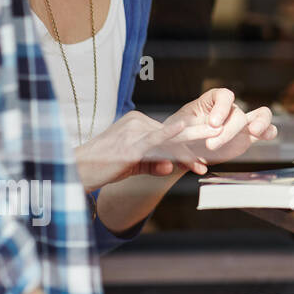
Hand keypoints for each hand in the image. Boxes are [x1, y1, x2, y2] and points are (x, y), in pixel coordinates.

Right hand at [75, 111, 217, 191]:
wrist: (74, 171)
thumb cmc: (102, 167)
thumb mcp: (132, 164)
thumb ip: (152, 163)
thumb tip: (170, 166)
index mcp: (138, 122)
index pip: (169, 134)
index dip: (188, 146)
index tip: (203, 157)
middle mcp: (137, 123)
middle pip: (172, 135)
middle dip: (196, 143)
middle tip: (219, 139)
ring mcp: (133, 133)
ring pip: (167, 142)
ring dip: (187, 153)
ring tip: (204, 162)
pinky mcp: (128, 146)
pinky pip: (153, 142)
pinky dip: (168, 139)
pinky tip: (181, 135)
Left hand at [166, 87, 276, 166]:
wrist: (185, 148)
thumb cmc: (179, 132)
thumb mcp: (175, 125)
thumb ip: (181, 128)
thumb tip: (187, 133)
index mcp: (212, 101)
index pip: (224, 96)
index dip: (221, 108)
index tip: (213, 123)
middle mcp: (230, 110)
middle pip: (238, 113)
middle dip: (228, 130)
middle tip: (211, 144)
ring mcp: (242, 123)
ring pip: (261, 115)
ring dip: (260, 122)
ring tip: (254, 131)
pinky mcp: (248, 137)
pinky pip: (266, 131)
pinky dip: (268, 132)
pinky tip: (265, 136)